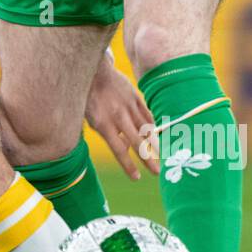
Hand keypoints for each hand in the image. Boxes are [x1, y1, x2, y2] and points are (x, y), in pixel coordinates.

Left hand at [85, 54, 157, 180]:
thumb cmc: (90, 100)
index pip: (119, 150)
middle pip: (137, 142)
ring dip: (154, 145)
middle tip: (157, 172)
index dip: (128, 165)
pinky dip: (152, 127)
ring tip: (162, 157)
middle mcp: (118, 116)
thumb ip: (109, 134)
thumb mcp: (92, 120)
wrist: (95, 73)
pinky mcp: (136, 98)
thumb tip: (126, 148)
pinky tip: (155, 136)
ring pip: (146, 128)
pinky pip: (147, 115)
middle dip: (147, 159)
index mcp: (104, 124)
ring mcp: (129, 106)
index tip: (136, 178)